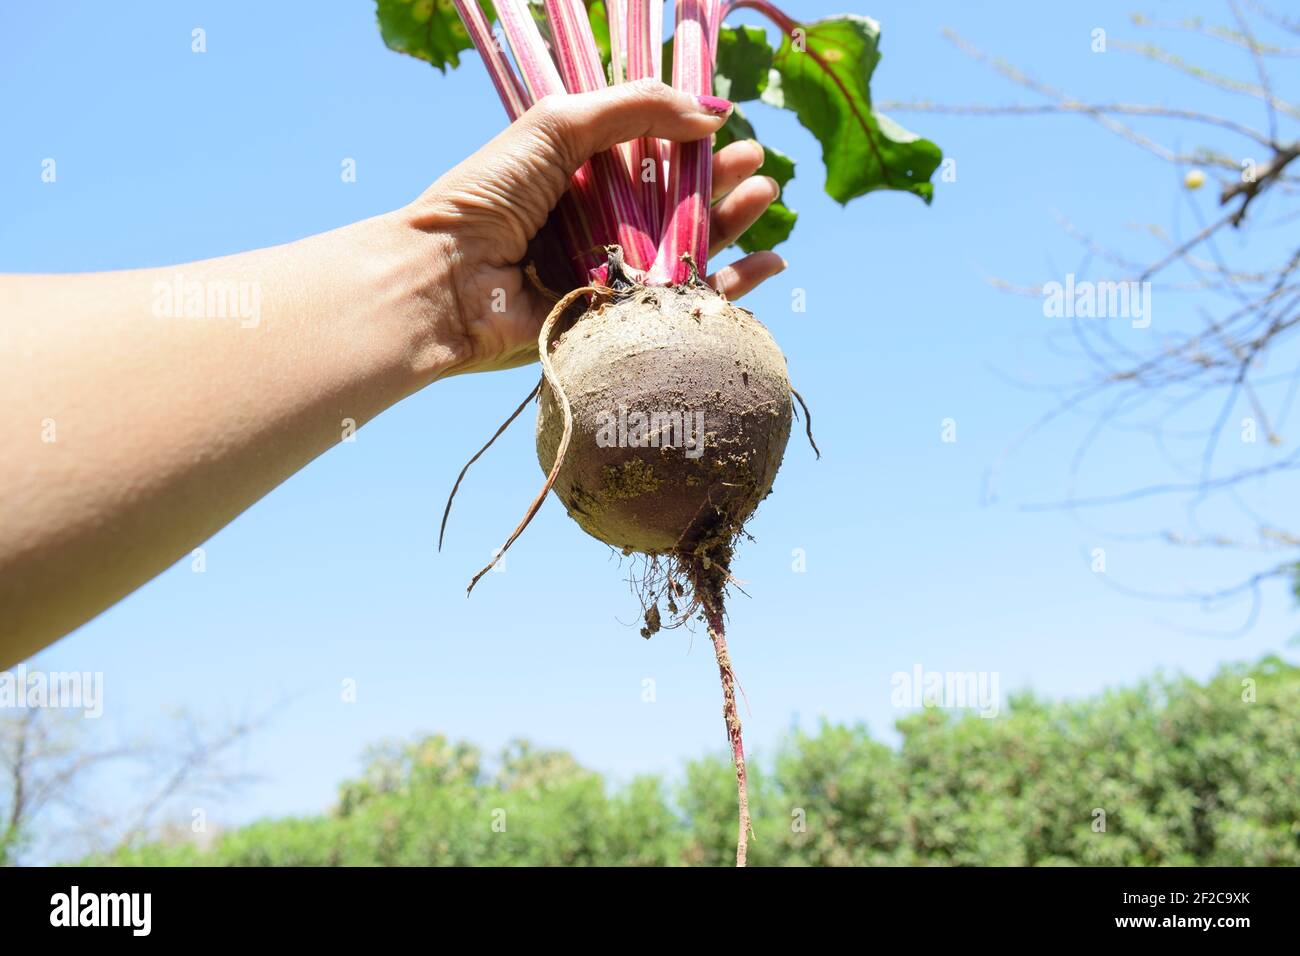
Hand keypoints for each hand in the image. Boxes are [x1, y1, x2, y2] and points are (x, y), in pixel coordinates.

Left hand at [408, 79, 787, 375]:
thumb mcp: (559, 123)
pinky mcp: (617, 320)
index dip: (687, 141)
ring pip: (685, 250)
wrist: (448, 282)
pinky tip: (771, 264)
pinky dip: (731, 286)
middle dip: (717, 182)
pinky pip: (683, 302)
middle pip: (672, 202)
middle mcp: (593, 224)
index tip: (727, 126)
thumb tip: (713, 114)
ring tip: (764, 195)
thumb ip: (635, 108)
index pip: (644, 155)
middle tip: (757, 165)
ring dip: (730, 224)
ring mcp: (607, 274)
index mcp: (575, 176)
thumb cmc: (489, 196)